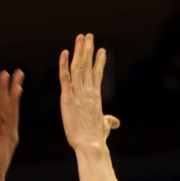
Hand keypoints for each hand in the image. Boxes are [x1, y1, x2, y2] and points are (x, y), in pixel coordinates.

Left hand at [0, 71, 24, 180]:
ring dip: (12, 89)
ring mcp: (8, 134)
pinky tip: (18, 88)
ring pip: (10, 107)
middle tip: (4, 72)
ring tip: (16, 73)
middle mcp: (0, 133)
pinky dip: (16, 101)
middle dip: (2, 90)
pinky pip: (13, 114)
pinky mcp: (12, 135)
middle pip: (1, 106)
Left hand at [58, 33, 119, 152]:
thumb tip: (116, 122)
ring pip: (78, 67)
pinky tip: (64, 52)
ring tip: (81, 37)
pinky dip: (64, 64)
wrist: (90, 144)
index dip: (99, 61)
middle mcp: (88, 92)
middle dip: (88, 50)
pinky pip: (65, 78)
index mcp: (96, 97)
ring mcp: (78, 94)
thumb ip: (109, 121)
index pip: (97, 74)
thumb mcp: (104, 127)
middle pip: (88, 66)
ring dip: (79, 51)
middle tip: (88, 35)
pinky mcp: (67, 98)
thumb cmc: (97, 138)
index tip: (101, 49)